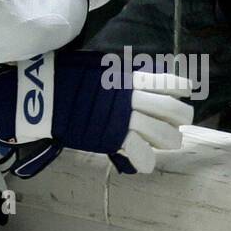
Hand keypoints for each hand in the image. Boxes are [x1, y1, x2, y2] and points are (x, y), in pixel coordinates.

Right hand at [0, 45, 194, 176]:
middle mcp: (131, 98)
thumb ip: (115, 77)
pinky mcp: (112, 137)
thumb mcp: (95, 69)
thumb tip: (128, 81)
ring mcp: (124, 118)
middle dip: (181, 119)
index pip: (166, 82)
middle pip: (173, 110)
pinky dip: (146, 161)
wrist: (44, 95)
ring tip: (163, 142)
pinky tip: (143, 162)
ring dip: (168, 141)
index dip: (181, 87)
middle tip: (176, 124)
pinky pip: (142, 154)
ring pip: (165, 135)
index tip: (186, 91)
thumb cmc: (65, 78)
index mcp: (128, 78)